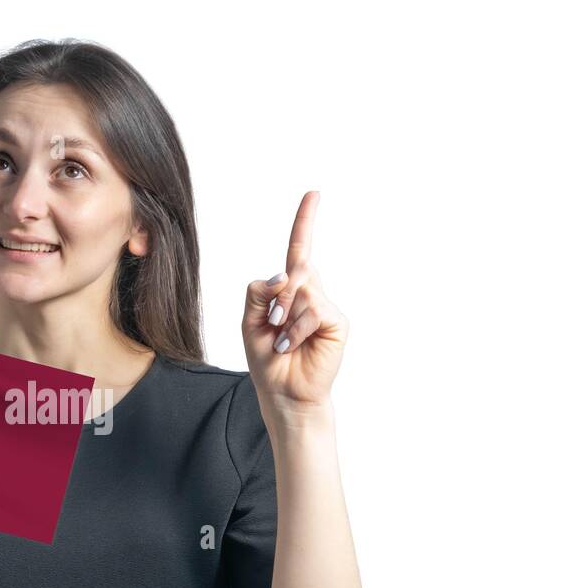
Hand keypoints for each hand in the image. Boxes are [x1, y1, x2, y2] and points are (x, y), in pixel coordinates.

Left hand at [241, 191, 348, 414]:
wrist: (283, 393)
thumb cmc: (267, 359)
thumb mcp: (250, 322)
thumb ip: (258, 293)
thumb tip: (285, 274)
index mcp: (289, 290)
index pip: (297, 249)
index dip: (305, 222)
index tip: (313, 194)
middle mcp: (311, 292)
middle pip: (295, 268)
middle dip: (277, 296)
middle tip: (273, 324)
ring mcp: (325, 306)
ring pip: (301, 290)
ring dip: (285, 316)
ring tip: (283, 340)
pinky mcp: (337, 320)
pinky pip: (312, 309)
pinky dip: (296, 328)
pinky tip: (292, 345)